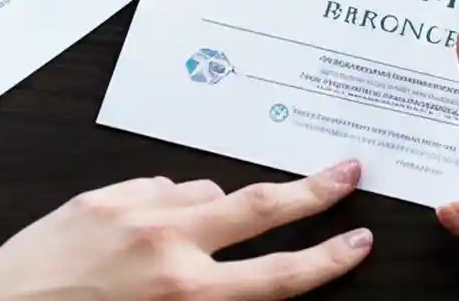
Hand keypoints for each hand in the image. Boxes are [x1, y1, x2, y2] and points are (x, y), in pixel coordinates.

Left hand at [0, 160, 370, 300]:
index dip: (328, 258)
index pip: (280, 274)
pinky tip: (149, 225)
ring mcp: (134, 212)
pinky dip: (165, 202)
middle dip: (313, 189)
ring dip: (216, 208)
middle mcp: (168, 246)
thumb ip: (207, 296)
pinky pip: (156, 185)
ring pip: (205, 191)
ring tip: (200, 231)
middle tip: (346, 171)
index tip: (356, 239)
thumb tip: (236, 275)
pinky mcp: (102, 195)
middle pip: (262, 206)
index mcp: (187, 295)